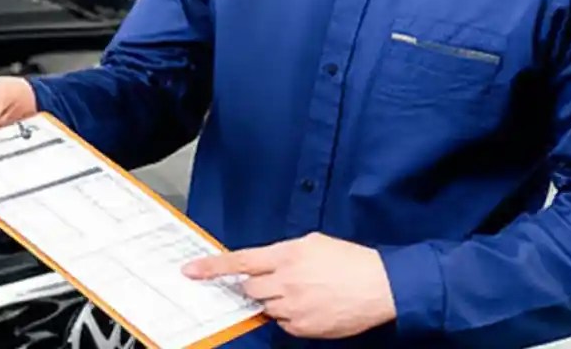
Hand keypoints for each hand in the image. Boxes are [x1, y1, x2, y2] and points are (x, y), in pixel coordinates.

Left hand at [181, 232, 395, 339]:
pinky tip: (312, 305)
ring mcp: (293, 307)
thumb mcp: (313, 242)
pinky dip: (291, 316)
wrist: (380, 286)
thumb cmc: (350, 260)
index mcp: (285, 255)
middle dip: (256, 286)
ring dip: (276, 300)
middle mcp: (285, 281)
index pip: (239, 262)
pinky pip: (284, 323)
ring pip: (266, 307)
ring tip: (304, 291)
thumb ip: (284, 252)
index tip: (191, 271)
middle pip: (249, 289)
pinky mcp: (304, 327)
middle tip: (277, 281)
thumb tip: (267, 262)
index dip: (212, 268)